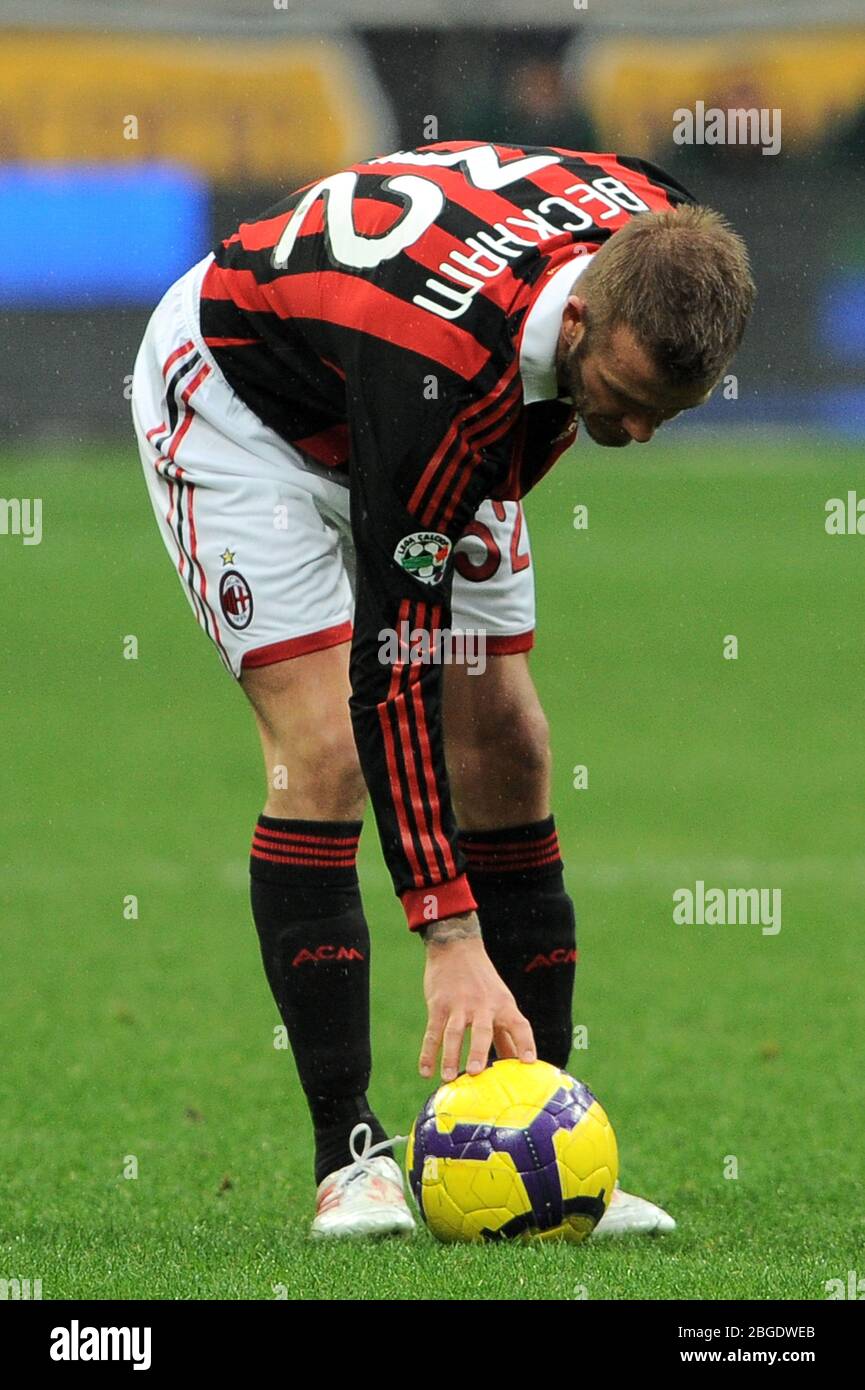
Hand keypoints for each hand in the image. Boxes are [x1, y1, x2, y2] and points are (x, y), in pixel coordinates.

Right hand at [419, 912, 536, 1081]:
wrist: (456, 948)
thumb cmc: (483, 983)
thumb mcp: (500, 1002)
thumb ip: (506, 1034)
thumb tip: (518, 1064)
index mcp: (503, 1005)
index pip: (519, 1025)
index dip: (526, 1043)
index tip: (529, 1063)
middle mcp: (483, 1006)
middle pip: (482, 1031)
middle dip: (479, 1051)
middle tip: (476, 1073)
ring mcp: (459, 1005)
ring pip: (454, 1032)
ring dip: (450, 1055)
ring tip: (448, 1078)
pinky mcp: (438, 1005)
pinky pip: (432, 1032)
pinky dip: (428, 1053)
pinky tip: (425, 1072)